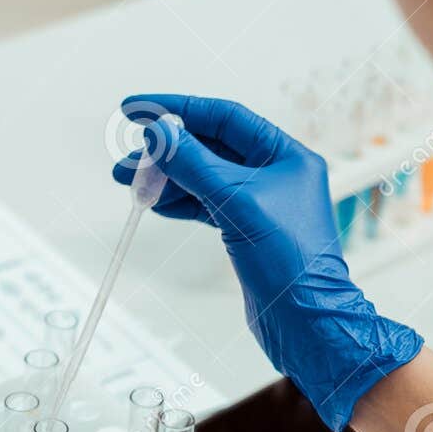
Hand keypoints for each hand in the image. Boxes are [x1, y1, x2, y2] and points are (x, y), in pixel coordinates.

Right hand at [113, 94, 422, 431]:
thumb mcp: (237, 203)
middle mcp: (276, 175)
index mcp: (286, 155)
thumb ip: (195, 164)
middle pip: (210, 148)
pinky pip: (206, 206)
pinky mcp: (248, 232)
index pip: (225, 117)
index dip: (179, 110)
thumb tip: (158, 132)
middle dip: (166, 151)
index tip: (137, 109)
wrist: (305, 323)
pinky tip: (154, 202)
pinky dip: (179, 203)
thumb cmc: (289, 262)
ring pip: (204, 179)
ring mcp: (261, 205)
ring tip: (128, 181)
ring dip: (166, 178)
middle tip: (127, 158)